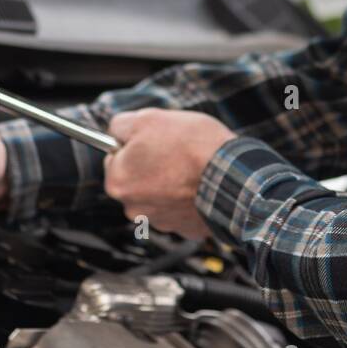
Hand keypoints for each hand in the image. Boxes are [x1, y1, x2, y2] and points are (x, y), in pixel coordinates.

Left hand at [104, 108, 235, 239]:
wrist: (232, 177)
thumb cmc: (191, 147)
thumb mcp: (148, 118)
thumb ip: (121, 125)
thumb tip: (116, 131)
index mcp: (118, 182)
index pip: (114, 156)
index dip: (133, 143)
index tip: (150, 139)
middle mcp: (133, 208)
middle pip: (135, 178)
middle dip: (150, 165)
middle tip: (173, 150)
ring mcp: (160, 221)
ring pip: (158, 194)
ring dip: (169, 181)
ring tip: (190, 166)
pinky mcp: (185, 229)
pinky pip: (180, 208)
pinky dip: (187, 196)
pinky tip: (199, 183)